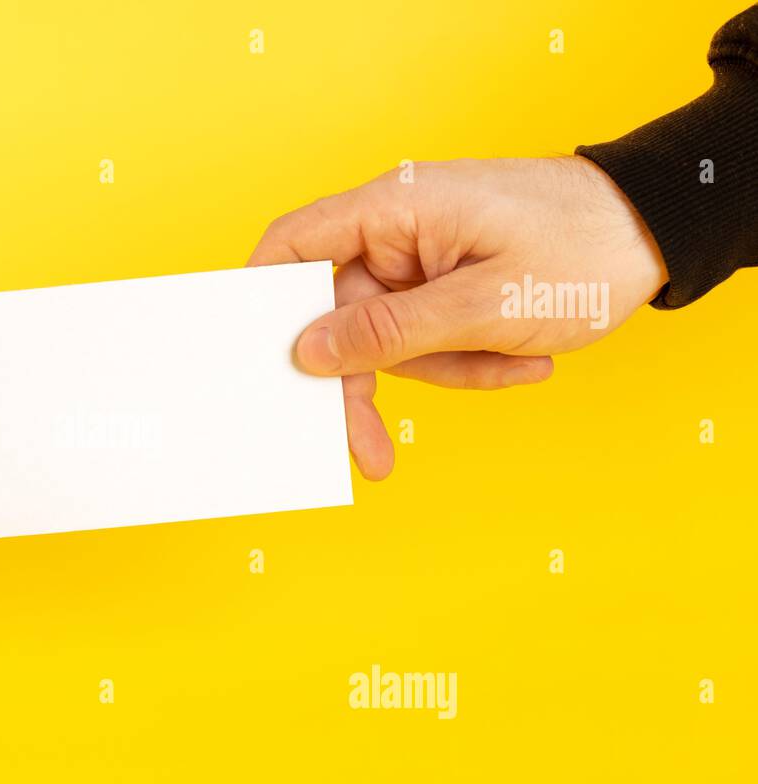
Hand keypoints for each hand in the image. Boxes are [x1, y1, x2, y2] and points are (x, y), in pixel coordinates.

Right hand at [248, 157, 668, 479]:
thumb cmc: (581, 248)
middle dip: (362, 383)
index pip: (292, 244)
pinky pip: (427, 340)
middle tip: (368, 451)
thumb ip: (389, 331)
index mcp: (392, 208)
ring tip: (513, 363)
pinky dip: (467, 360)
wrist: (656, 233)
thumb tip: (308, 352)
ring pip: (387, 339)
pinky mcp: (442, 285)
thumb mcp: (483, 305)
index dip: (260, 299)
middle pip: (337, 315)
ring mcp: (419, 259)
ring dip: (443, 368)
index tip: (251, 361)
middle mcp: (394, 231)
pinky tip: (522, 359)